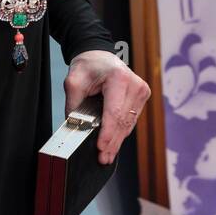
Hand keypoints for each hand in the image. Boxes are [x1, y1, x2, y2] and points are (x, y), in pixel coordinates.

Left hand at [65, 50, 150, 164]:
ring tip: (107, 156)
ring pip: (128, 123)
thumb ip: (73, 105)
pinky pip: (131, 119)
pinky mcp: (142, 96)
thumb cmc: (88, 66)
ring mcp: (141, 91)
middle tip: (103, 158)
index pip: (114, 112)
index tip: (101, 148)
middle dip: (111, 142)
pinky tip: (113, 144)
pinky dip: (121, 132)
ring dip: (117, 141)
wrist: (99, 55)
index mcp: (119, 78)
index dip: (108, 133)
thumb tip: (76, 128)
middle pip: (123, 121)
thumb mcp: (74, 82)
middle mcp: (134, 84)